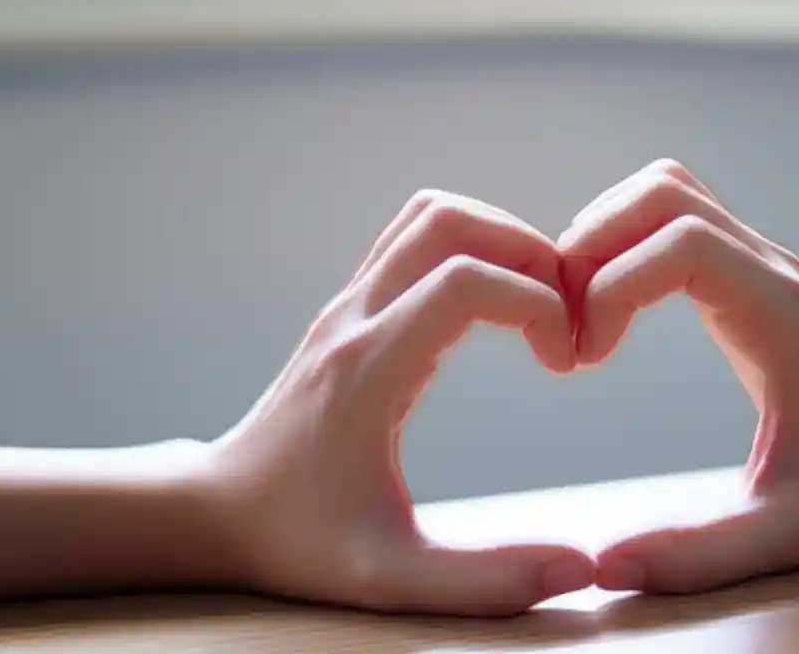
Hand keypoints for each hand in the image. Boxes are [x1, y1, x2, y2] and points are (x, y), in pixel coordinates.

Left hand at [204, 191, 592, 615]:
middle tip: (565, 314)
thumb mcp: (390, 578)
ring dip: (497, 238)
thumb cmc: (297, 543)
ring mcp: (346, 306)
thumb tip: (580, 570)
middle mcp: (353, 320)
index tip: (566, 357)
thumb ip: (487, 582)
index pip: (463, 283)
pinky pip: (413, 239)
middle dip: (526, 252)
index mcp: (366, 370)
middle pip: (448, 221)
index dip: (535, 303)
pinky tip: (494, 307)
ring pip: (428, 216)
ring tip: (537, 301)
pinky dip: (468, 247)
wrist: (217, 512)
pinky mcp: (350, 309)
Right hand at [559, 160, 798, 593]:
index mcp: (779, 312)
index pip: (683, 245)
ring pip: (664, 190)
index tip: (586, 358)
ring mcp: (756, 257)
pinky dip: (621, 242)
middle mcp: (768, 266)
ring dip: (602, 234)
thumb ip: (702, 555)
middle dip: (592, 246)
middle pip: (664, 193)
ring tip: (578, 314)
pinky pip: (669, 216)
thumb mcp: (788, 532)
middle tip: (565, 326)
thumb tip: (605, 570)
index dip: (615, 286)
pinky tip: (607, 311)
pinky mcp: (740, 266)